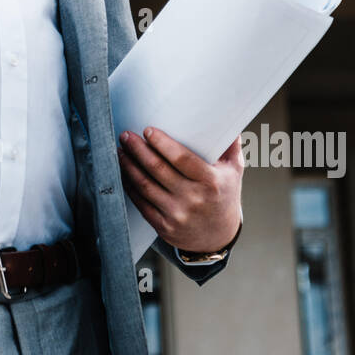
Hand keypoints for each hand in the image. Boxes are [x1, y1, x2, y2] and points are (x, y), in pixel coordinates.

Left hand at [118, 126, 243, 253]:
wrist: (218, 237)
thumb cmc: (224, 196)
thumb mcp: (234, 170)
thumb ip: (230, 144)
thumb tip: (228, 117)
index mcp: (210, 181)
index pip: (181, 158)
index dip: (162, 143)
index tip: (148, 130)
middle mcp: (193, 198)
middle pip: (158, 169)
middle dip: (138, 149)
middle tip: (126, 135)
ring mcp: (177, 214)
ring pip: (145, 185)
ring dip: (128, 165)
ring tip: (120, 150)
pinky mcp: (163, 226)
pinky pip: (140, 203)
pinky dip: (129, 186)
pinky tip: (123, 173)